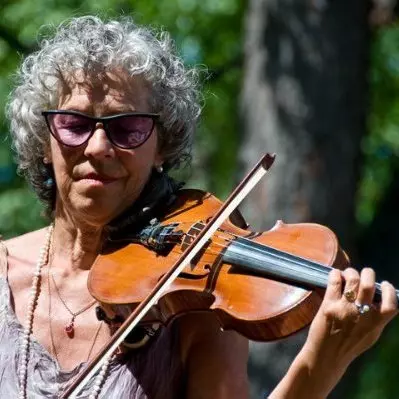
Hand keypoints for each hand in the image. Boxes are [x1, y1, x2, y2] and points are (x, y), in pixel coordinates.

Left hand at [301, 267, 397, 390]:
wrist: (326, 357)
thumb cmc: (348, 346)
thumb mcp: (370, 335)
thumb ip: (376, 319)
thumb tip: (380, 299)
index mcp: (375, 324)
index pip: (391, 304)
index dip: (389, 290)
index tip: (383, 284)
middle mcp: (362, 315)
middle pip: (369, 285)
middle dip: (367, 273)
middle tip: (363, 273)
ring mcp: (344, 309)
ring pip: (352, 280)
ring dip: (350, 272)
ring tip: (348, 274)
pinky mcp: (328, 306)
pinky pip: (334, 282)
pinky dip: (335, 274)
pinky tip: (335, 275)